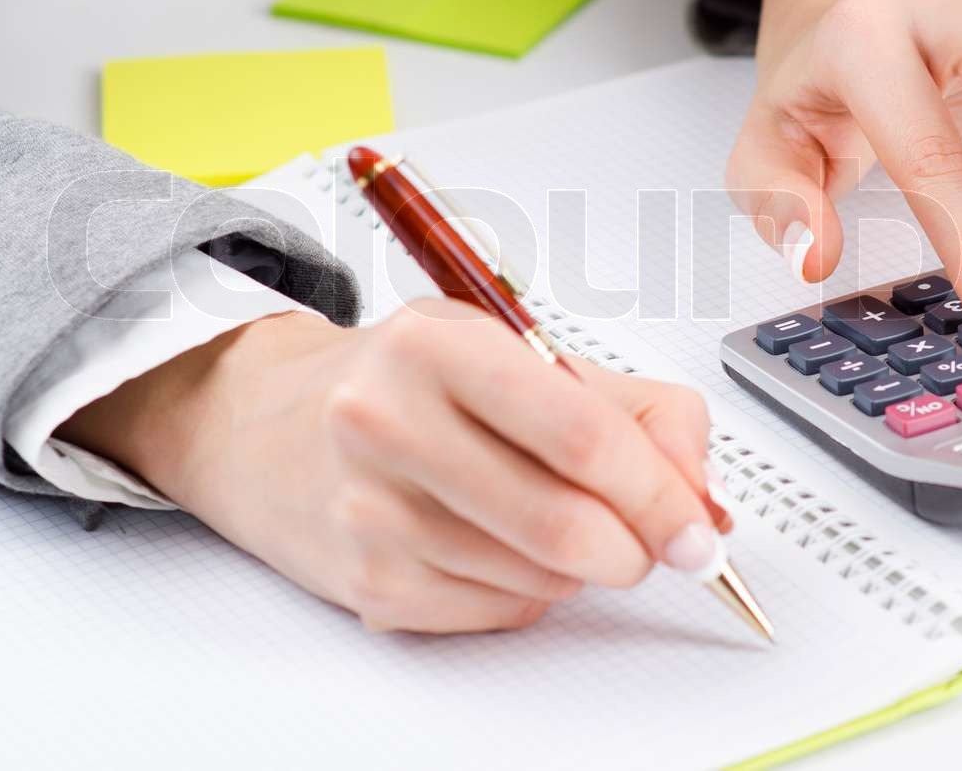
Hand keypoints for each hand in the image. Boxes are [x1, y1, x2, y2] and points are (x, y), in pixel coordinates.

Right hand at [62, 301, 721, 633]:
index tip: (698, 526)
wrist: (262, 427)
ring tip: (559, 520)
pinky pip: (500, 612)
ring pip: (541, 577)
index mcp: (438, 348)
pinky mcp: (367, 583)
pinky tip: (504, 546)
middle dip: (637, 546)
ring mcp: (371, 511)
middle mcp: (389, 424)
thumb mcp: (510, 349)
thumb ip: (627, 405)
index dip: (661, 493)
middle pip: (565, 523)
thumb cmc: (403, 382)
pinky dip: (533, 592)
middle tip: (656, 543)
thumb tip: (698, 491)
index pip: (582, 436)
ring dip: (584, 567)